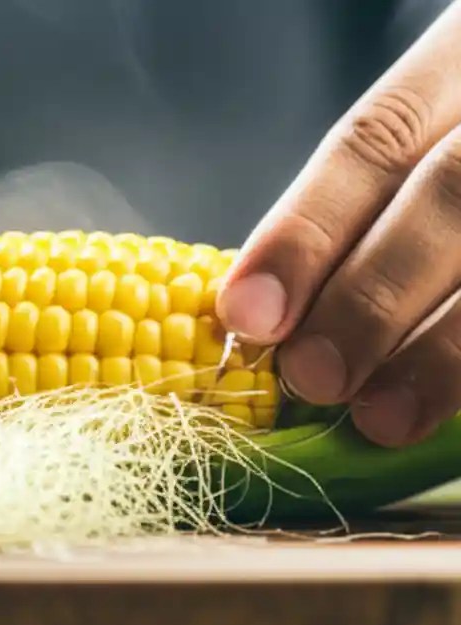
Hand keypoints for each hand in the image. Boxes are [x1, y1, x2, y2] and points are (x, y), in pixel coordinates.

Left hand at [217, 2, 460, 447]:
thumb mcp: (426, 144)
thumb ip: (360, 212)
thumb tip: (267, 318)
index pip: (374, 141)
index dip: (304, 232)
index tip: (248, 314)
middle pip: (449, 196)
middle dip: (371, 296)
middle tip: (314, 377)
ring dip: (443, 350)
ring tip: (382, 417)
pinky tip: (453, 416)